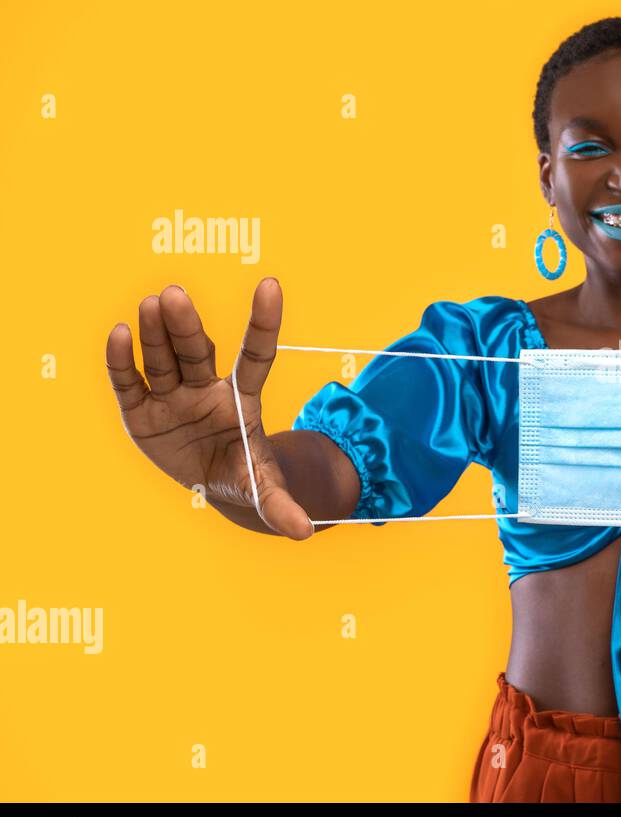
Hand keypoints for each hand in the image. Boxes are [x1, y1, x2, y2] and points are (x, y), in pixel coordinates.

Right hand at [105, 278, 314, 539]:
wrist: (211, 481)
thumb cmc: (241, 473)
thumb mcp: (260, 490)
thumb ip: (279, 504)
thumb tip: (305, 532)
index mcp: (242, 399)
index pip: (256, 355)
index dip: (264, 322)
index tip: (270, 285)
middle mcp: (206, 388)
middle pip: (198, 352)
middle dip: (185, 327)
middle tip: (175, 296)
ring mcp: (173, 395)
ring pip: (165, 359)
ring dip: (156, 334)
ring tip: (152, 304)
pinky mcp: (141, 410)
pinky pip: (130, 383)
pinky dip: (122, 361)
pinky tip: (119, 333)